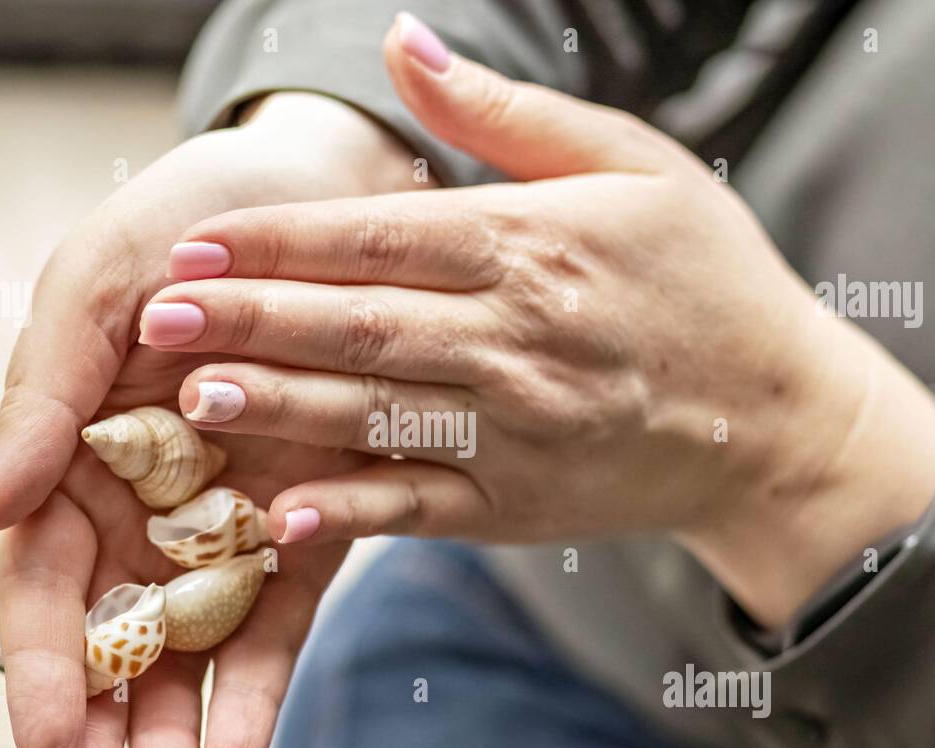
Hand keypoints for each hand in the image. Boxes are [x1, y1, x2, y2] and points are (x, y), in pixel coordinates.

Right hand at [0, 93, 424, 747]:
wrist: (330, 200)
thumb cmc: (197, 223)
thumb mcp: (98, 281)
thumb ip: (37, 392)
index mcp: (78, 453)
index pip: (46, 582)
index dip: (42, 666)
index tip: (46, 745)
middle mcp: (149, 502)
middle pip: (115, 636)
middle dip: (103, 729)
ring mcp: (230, 519)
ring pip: (192, 647)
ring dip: (178, 727)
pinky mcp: (310, 521)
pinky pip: (278, 615)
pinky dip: (258, 681)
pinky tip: (242, 745)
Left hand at [142, 14, 934, 630]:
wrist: (774, 417)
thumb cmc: (703, 278)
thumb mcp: (632, 163)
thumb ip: (507, 114)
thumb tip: (400, 43)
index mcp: (536, 244)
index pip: (382, 236)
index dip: (282, 239)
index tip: (199, 240)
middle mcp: (521, 338)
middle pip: (362, 324)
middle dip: (254, 316)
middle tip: (160, 310)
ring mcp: (519, 430)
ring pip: (378, 414)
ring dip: (281, 406)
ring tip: (193, 393)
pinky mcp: (520, 505)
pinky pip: (424, 508)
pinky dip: (354, 514)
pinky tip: (286, 513)